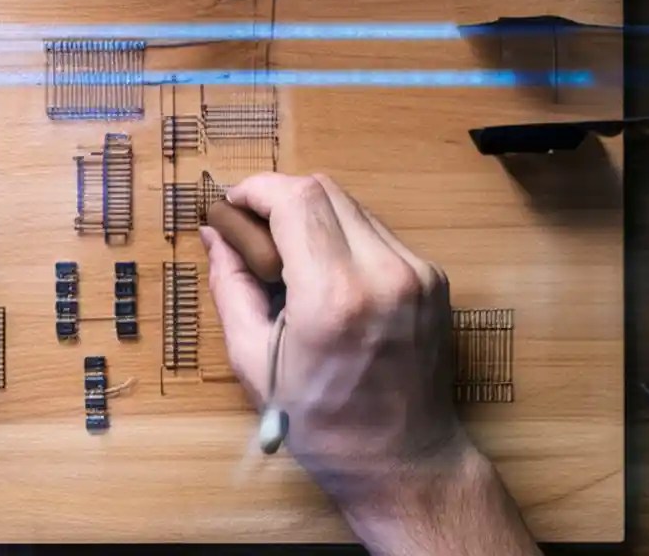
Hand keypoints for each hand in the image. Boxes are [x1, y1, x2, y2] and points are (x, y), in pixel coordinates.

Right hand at [201, 173, 537, 554]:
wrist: (404, 460)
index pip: (295, 200)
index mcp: (335, 297)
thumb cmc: (320, 422)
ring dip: (312, 214)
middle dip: (280, 196)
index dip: (256, 190)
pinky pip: (377, 232)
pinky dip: (342, 236)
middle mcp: (384, 273)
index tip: (231, 206)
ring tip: (286, 252)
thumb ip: (230, 286)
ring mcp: (418, 272)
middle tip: (251, 228)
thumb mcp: (253, 360)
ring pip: (353, 206)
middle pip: (325, 189)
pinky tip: (324, 272)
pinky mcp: (434, 278)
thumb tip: (214, 235)